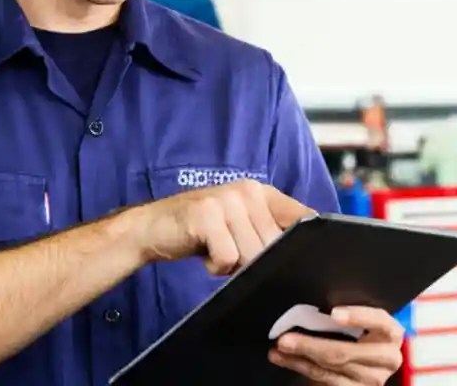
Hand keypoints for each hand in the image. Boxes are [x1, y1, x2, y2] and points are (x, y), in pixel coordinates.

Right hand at [132, 179, 313, 274]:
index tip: (298, 260)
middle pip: (275, 245)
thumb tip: (304, 255)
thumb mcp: (241, 225)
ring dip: (235, 265)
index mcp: (261, 191)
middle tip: (233, 254)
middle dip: (256, 261)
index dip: (304, 243)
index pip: (301, 217)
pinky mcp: (207, 215)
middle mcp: (248, 190)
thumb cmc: (201, 232)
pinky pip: (228, 258)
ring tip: (217, 251)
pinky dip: (216, 266)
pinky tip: (205, 254)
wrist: (152, 227)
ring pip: (253, 254)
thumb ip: (269, 231)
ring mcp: (227, 200)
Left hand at [268, 306, 404, 385]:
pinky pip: (324, 379)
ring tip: (279, 347)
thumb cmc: (360, 332)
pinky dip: (301, 366)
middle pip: (346, 352)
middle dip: (312, 345)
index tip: (334, 313)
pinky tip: (285, 359)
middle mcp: (387, 359)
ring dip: (300, 357)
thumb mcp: (361, 322)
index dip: (358, 316)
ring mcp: (372, 379)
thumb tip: (313, 301)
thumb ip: (347, 314)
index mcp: (391, 333)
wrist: (367, 362)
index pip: (378, 320)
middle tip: (285, 337)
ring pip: (331, 367)